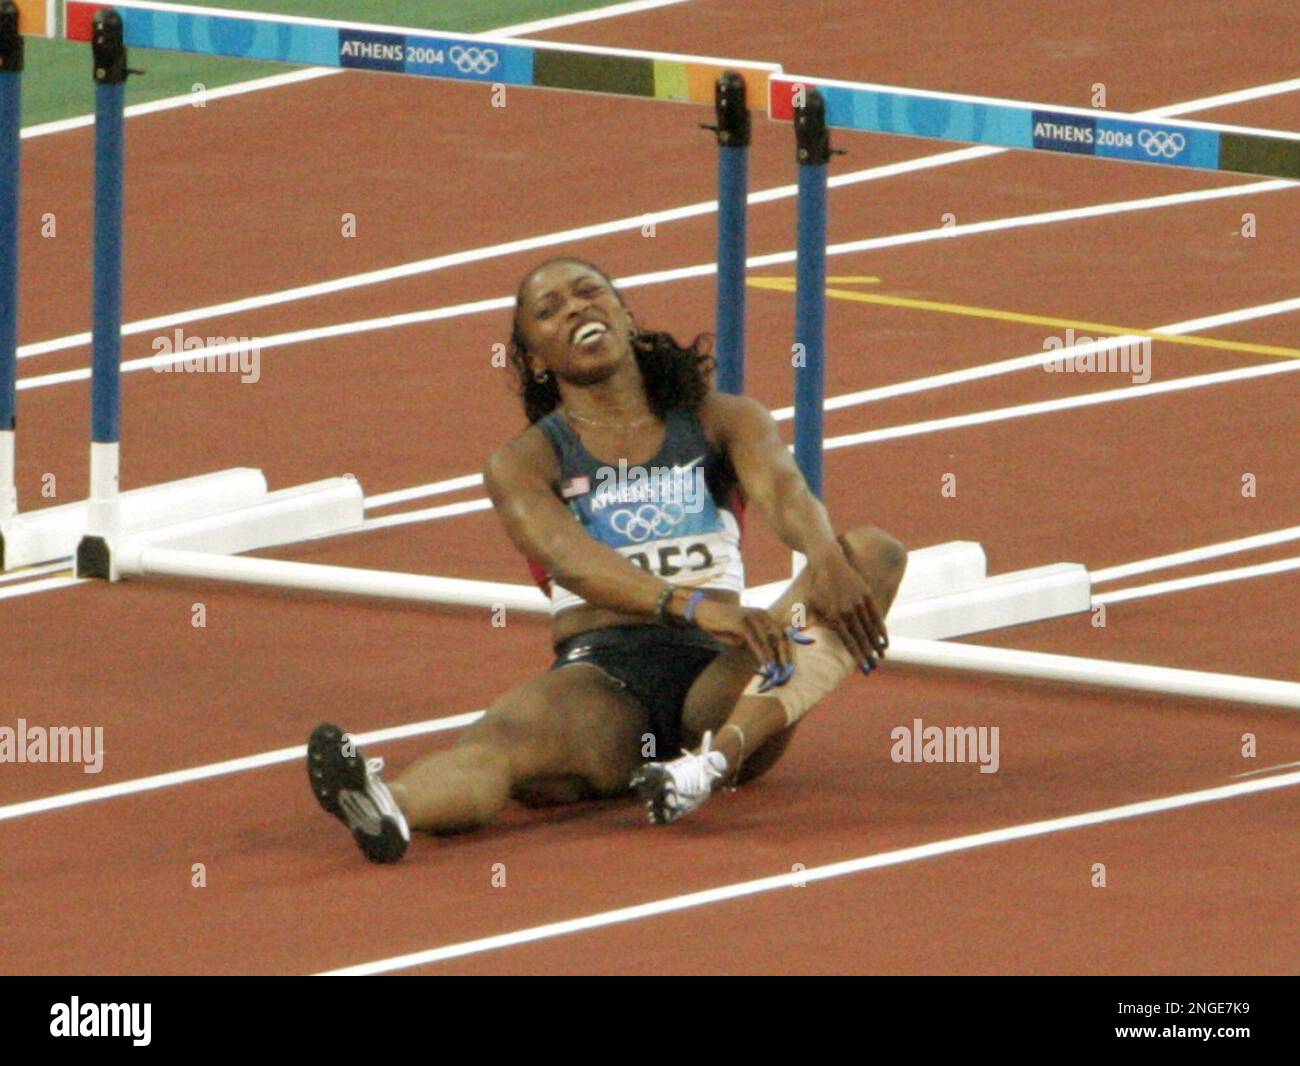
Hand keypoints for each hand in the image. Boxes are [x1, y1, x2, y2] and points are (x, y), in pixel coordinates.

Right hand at [692, 599, 795, 679]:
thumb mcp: (740, 632)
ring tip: (777, 670)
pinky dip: (761, 654)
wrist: (704, 611)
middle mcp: (760, 614)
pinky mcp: (742, 623)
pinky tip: (765, 664)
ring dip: (774, 657)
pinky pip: (755, 641)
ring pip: (768, 639)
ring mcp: (751, 617)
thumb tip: (763, 654)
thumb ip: (752, 640)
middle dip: (785, 653)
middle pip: (779, 634)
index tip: (788, 662)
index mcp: (763, 614)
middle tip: (786, 669)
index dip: (785, 647)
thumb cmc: (721, 623)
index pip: (780, 632)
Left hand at [803, 549, 887, 671]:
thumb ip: (808, 623)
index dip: (856, 654)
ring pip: (870, 627)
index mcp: (833, 616)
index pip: (848, 640)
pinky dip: (881, 628)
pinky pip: (876, 615)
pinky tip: (885, 638)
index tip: (862, 666)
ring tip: (881, 655)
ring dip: (877, 643)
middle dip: (868, 653)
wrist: (827, 562)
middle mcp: (847, 611)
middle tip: (873, 666)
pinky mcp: (866, 595)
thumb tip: (800, 640)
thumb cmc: (816, 586)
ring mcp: (858, 603)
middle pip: (861, 637)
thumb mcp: (809, 605)